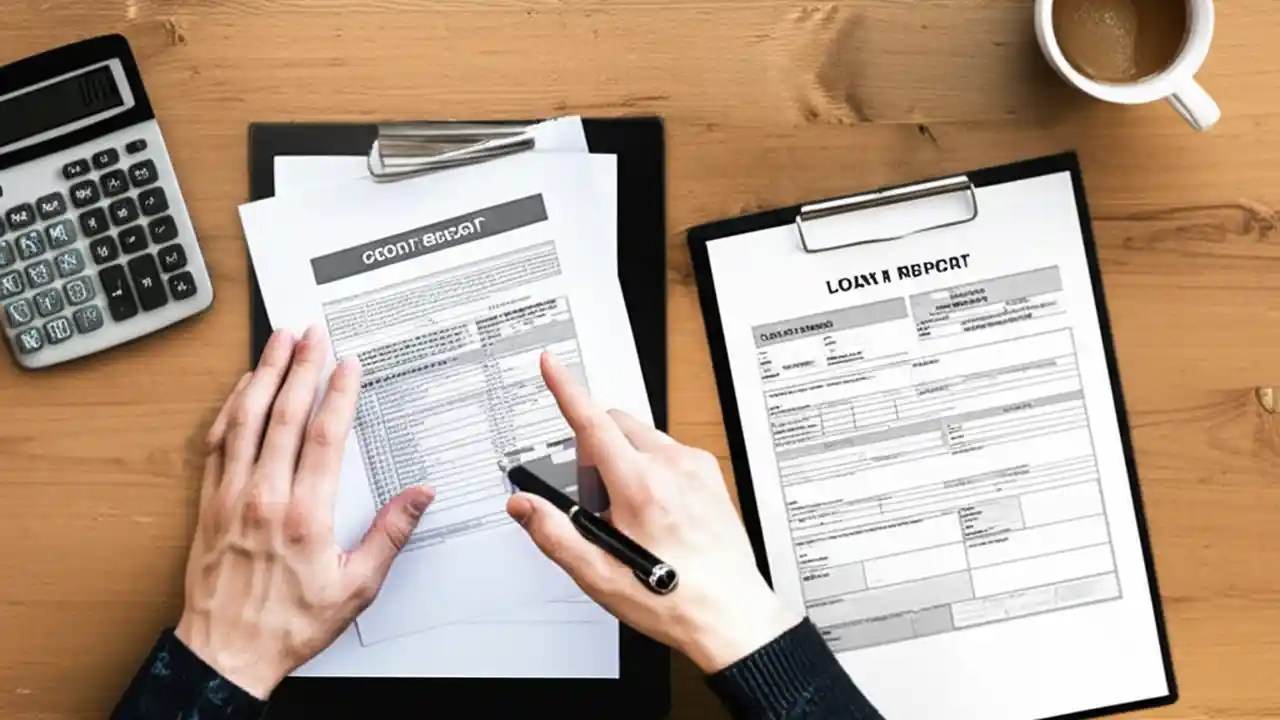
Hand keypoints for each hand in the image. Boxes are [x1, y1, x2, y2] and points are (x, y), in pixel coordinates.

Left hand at [176, 327, 434, 697]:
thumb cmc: (288, 624)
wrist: (226, 652)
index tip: (347, 365)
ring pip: (247, 419)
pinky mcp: (209, 503)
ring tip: (277, 342)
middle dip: (302, 367)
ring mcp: (231, 496)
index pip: (325, 436)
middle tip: (312, 334)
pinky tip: (242, 388)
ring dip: (264, 375)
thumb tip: (419, 496)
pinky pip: (218, 442)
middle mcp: (264, 497)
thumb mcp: (356, 588)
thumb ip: (390, 535)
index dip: (338, 393)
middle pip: (284, 415)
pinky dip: (231, 408)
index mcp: (306, 515)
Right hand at [507, 353, 799, 672]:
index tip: (552, 365)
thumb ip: (554, 534)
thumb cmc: (673, 598)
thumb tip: (524, 505)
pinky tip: (654, 509)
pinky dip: (649, 466)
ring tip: (628, 512)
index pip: (592, 423)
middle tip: (594, 499)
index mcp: (640, 486)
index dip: (566, 389)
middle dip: (593, 448)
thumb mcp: (598, 575)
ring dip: (622, 458)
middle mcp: (671, 466)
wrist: (729, 612)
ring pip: (641, 437)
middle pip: (615, 425)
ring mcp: (694, 467)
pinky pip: (668, 451)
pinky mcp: (709, 474)